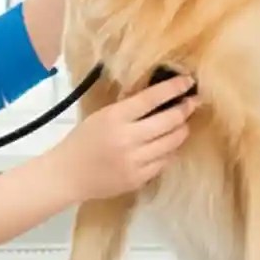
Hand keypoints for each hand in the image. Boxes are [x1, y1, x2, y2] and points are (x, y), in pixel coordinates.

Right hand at [48, 76, 197, 201]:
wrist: (68, 175)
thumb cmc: (83, 140)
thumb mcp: (101, 116)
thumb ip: (128, 108)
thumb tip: (160, 97)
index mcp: (115, 117)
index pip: (151, 98)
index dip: (174, 88)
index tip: (188, 81)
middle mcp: (127, 138)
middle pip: (169, 121)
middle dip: (185, 109)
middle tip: (192, 103)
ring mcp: (135, 161)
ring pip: (172, 142)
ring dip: (181, 130)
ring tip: (182, 123)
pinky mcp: (139, 178)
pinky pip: (165, 161)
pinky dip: (170, 150)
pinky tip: (168, 144)